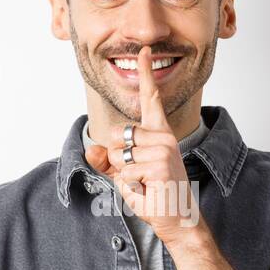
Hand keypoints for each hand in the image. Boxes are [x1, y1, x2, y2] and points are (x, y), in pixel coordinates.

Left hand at [85, 45, 204, 244]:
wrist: (176, 219)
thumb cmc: (154, 195)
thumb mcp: (125, 176)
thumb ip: (107, 161)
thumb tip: (93, 151)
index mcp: (158, 134)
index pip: (150, 99)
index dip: (145, 74)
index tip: (143, 50)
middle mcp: (163, 137)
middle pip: (117, 136)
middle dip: (118, 161)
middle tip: (140, 177)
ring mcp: (163, 150)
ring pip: (119, 156)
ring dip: (124, 176)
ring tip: (145, 185)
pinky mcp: (160, 166)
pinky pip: (125, 173)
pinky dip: (131, 188)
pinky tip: (149, 192)